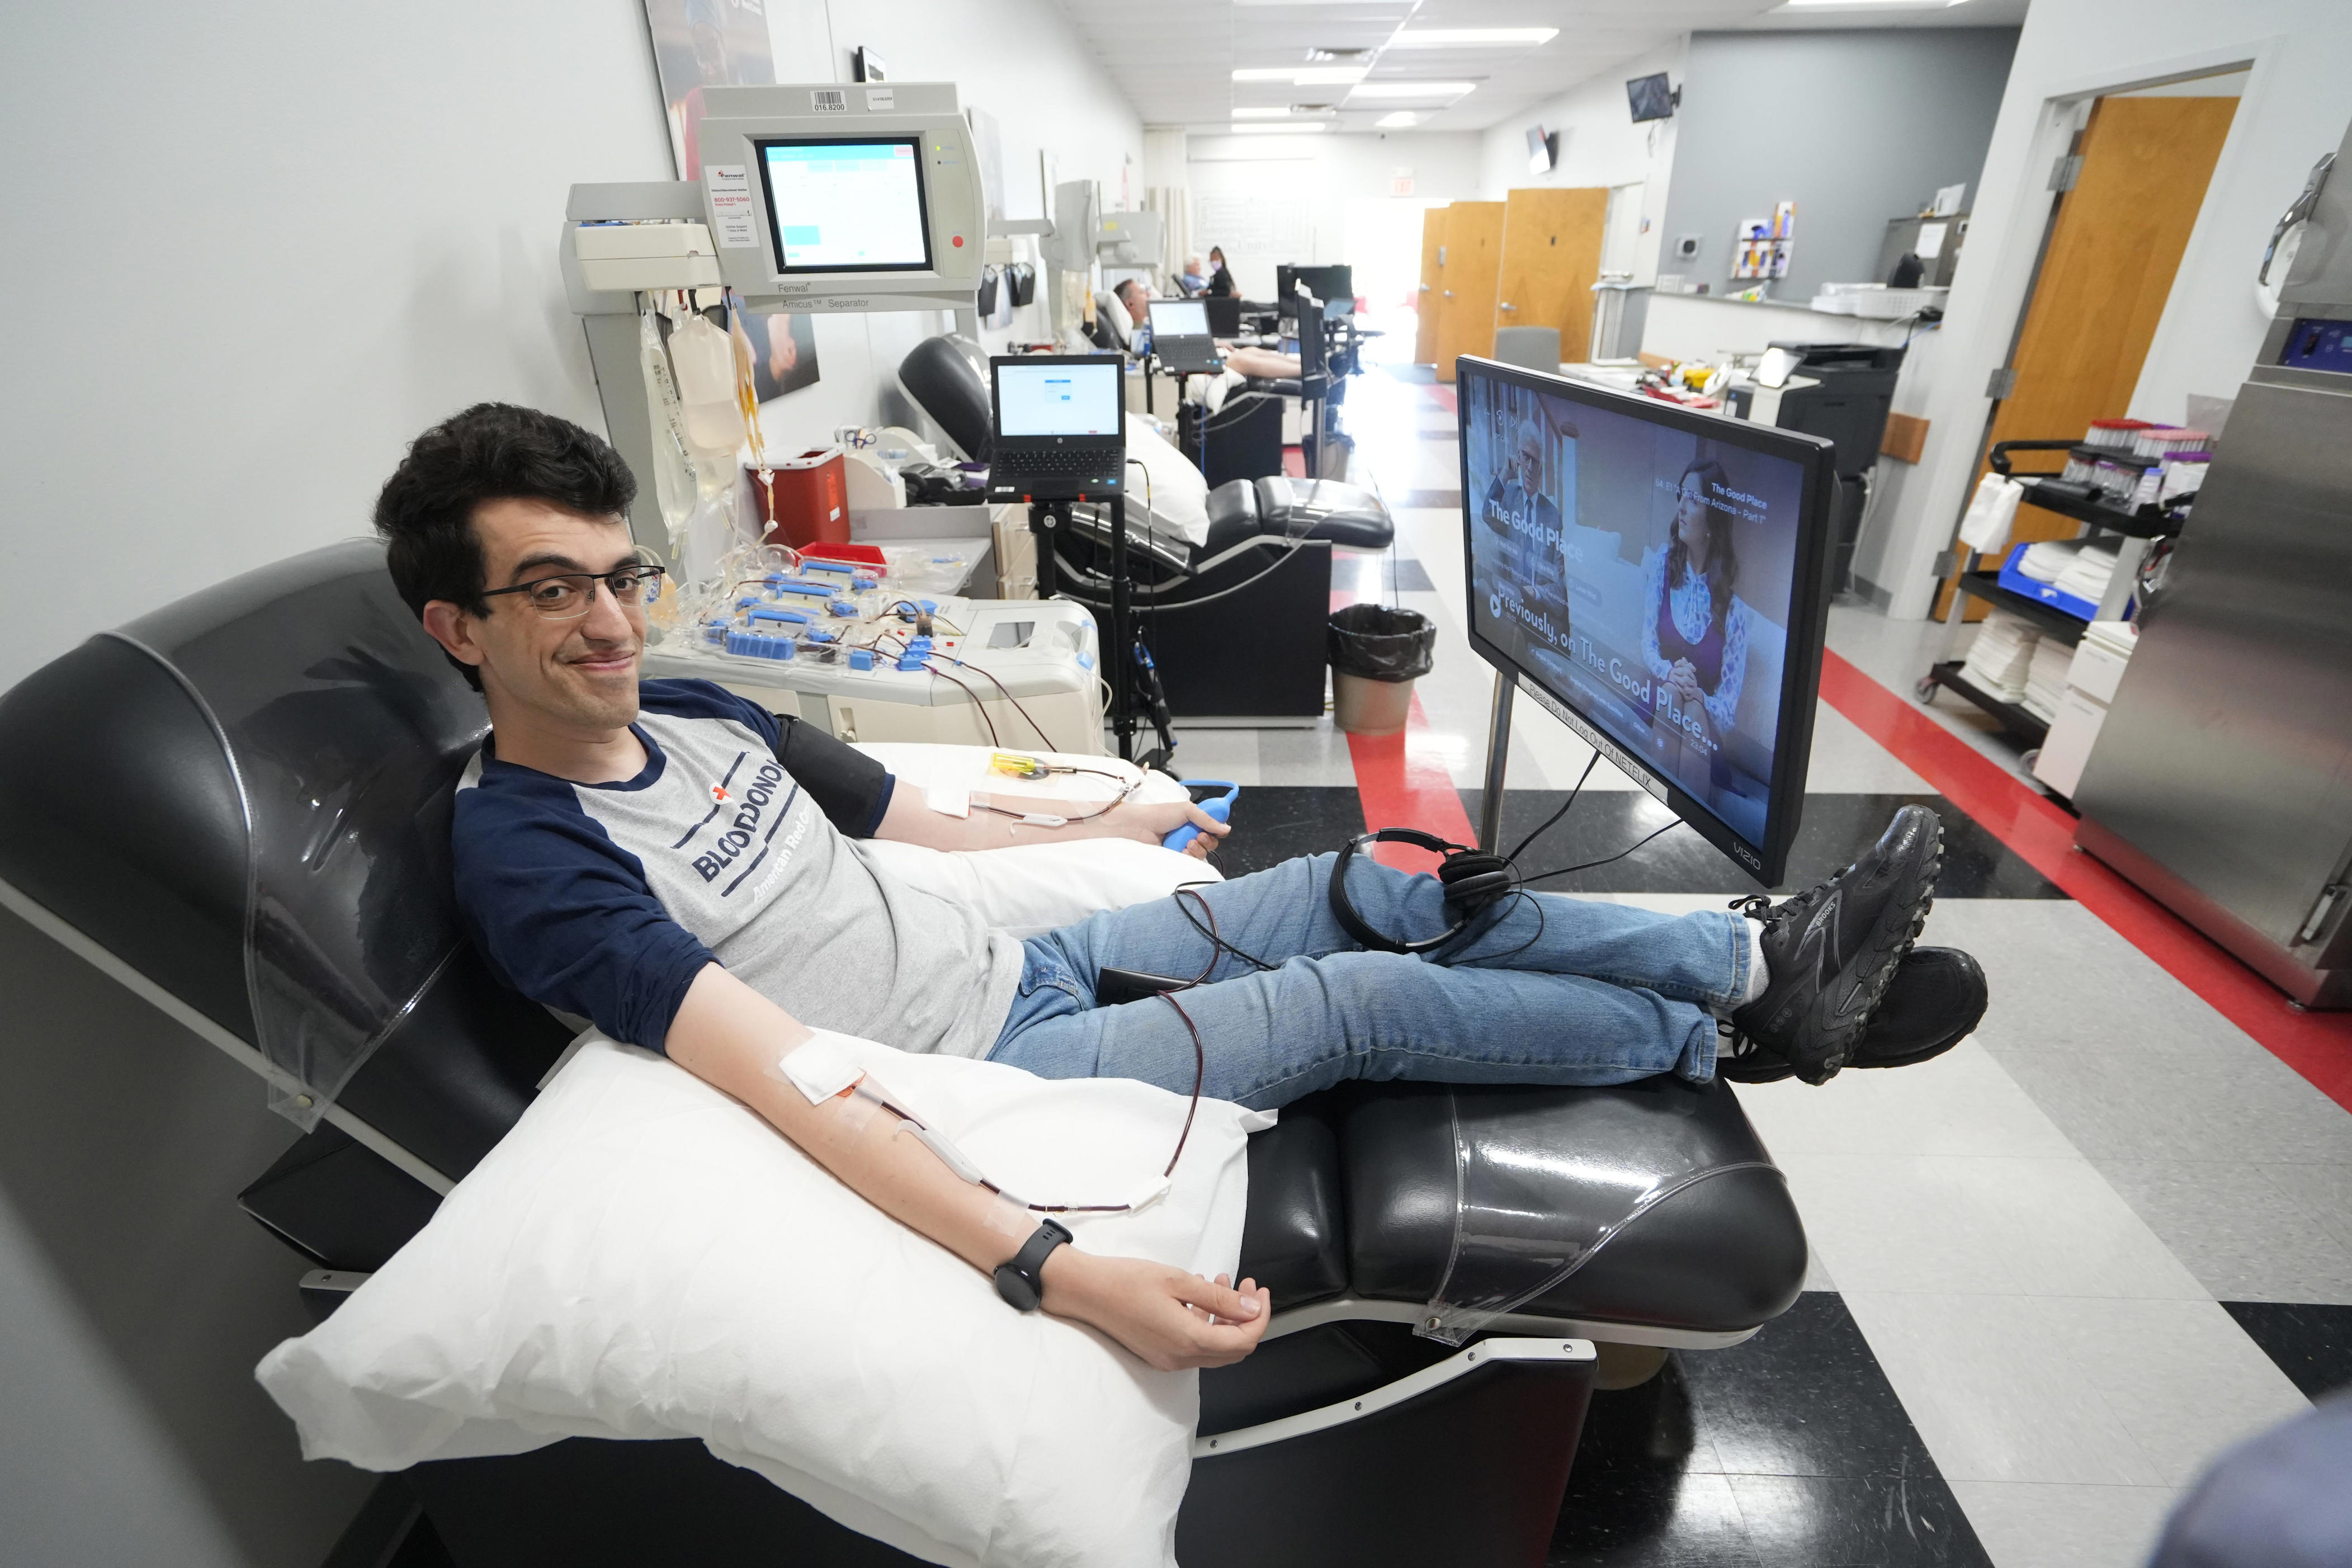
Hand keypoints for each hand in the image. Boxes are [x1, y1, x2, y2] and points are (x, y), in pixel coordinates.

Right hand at [1041, 1248, 1271, 1370]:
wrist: (1087, 1292)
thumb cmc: (1127, 1282)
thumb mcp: (1178, 1281)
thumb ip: (1219, 1298)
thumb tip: (1252, 1310)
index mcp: (1189, 1340)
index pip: (1244, 1340)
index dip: (1259, 1317)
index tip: (1259, 1292)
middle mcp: (1181, 1358)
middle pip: (1233, 1349)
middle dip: (1246, 1318)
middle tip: (1246, 1287)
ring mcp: (1169, 1359)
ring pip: (1215, 1349)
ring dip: (1226, 1319)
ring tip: (1221, 1281)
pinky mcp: (1159, 1354)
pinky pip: (1195, 1346)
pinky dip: (1206, 1324)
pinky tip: (1199, 1295)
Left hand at [1112, 796, 1228, 858]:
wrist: (1139, 827)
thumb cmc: (1160, 814)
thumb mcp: (1187, 810)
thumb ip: (1207, 819)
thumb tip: (1227, 829)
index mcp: (1194, 820)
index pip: (1213, 827)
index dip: (1217, 830)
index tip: (1216, 830)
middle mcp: (1190, 833)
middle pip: (1211, 842)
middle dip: (1208, 841)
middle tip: (1198, 837)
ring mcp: (1183, 846)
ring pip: (1202, 853)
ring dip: (1198, 849)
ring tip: (1187, 843)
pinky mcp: (1176, 857)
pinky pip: (1191, 861)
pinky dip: (1189, 856)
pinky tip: (1182, 850)